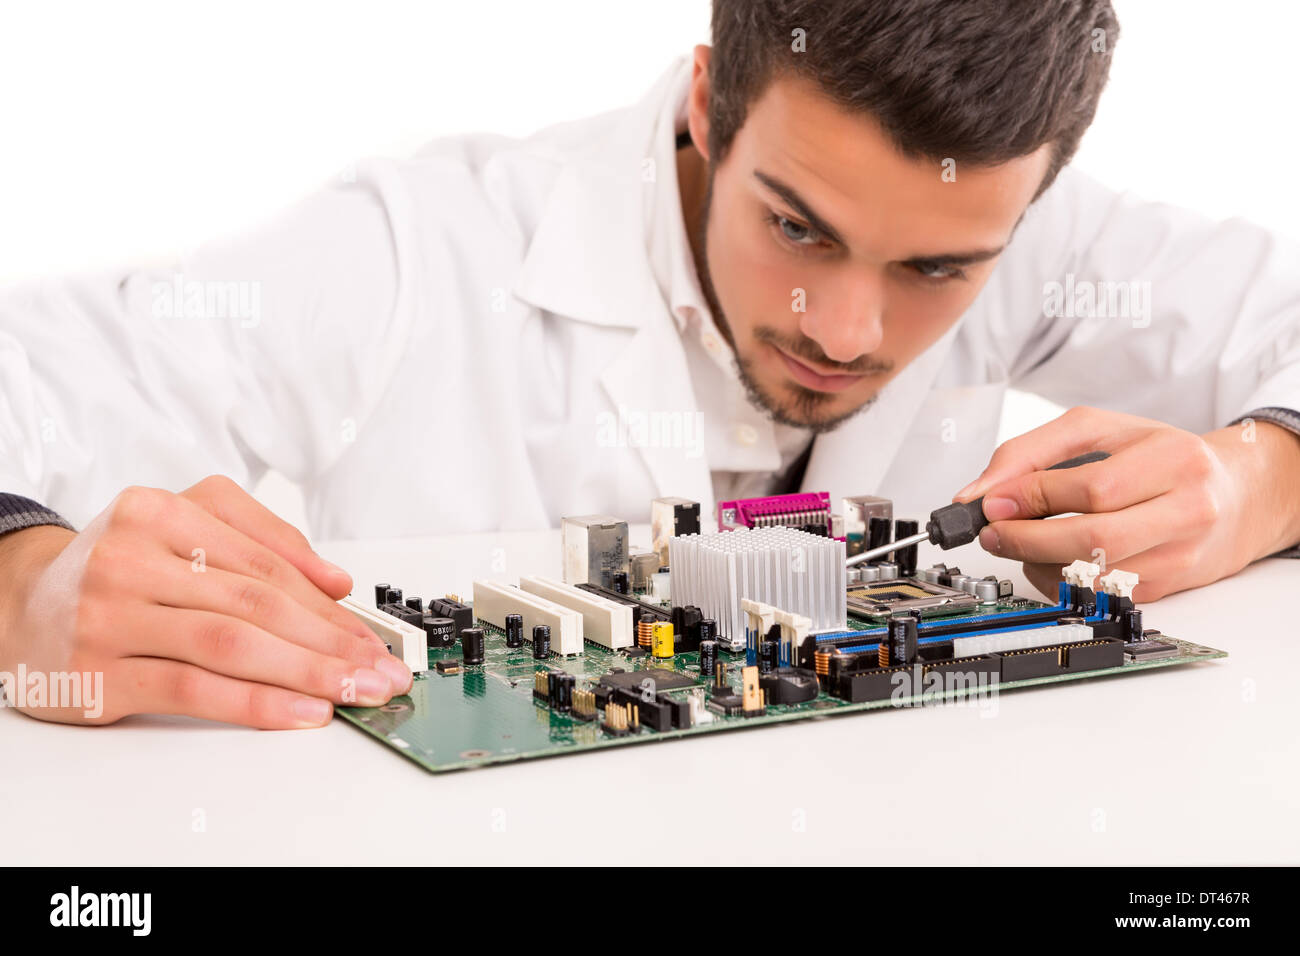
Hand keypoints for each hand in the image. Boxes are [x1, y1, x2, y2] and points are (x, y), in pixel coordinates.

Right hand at [0, 475, 410, 727]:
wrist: (22, 604)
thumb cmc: (121, 569)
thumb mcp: (181, 529)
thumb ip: (263, 542)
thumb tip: (337, 581)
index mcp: (161, 510)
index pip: (267, 563)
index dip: (330, 606)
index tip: (374, 639)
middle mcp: (133, 555)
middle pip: (257, 602)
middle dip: (331, 643)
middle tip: (380, 672)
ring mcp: (112, 613)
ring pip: (231, 644)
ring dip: (306, 673)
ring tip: (354, 693)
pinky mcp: (99, 671)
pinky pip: (193, 689)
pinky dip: (257, 703)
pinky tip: (302, 713)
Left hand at [953, 406, 1299, 600]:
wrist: (1234, 496)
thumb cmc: (1161, 457)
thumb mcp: (1100, 432)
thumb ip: (1033, 452)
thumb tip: (979, 493)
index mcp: (1174, 460)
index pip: (1092, 488)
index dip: (1031, 498)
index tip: (990, 502)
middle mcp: (1186, 510)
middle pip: (1093, 539)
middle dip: (1026, 539)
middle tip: (992, 532)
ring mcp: (1180, 555)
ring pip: (1093, 576)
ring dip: (1038, 563)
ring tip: (1018, 542)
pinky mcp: (1167, 587)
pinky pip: (1098, 594)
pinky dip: (1059, 579)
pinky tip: (1047, 559)